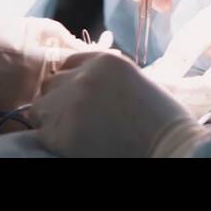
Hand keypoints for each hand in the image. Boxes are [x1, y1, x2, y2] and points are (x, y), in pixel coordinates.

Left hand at [32, 51, 199, 157]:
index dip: (72, 83)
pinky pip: (42, 131)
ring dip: (51, 119)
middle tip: (76, 121)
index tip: (79, 100)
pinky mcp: (60, 131)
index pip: (68, 63)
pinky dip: (53, 139)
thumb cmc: (163, 122)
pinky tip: (73, 146)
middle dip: (59, 100)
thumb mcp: (136, 82)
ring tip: (72, 134)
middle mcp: (84, 76)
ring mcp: (70, 102)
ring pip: (40, 106)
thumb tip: (84, 87)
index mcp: (105, 60)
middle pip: (52, 83)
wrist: (169, 149)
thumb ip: (106, 79)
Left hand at [146, 0, 210, 116]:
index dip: (175, 85)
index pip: (207, 87)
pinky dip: (193, 102)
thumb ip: (183, 51)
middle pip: (205, 106)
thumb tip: (157, 78)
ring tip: (160, 78)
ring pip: (208, 113)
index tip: (150, 77)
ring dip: (180, 99)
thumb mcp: (209, 24)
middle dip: (172, 94)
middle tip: (147, 78)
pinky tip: (177, 86)